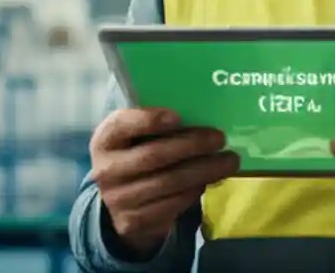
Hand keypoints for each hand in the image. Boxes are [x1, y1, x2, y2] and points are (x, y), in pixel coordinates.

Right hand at [89, 108, 239, 258]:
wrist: (119, 201)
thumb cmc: (135, 155)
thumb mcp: (134, 137)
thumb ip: (155, 125)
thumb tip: (200, 113)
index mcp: (105, 140)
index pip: (122, 125)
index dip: (148, 120)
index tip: (177, 116)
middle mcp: (106, 170)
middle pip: (153, 156)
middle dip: (191, 145)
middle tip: (220, 138)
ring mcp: (119, 199)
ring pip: (169, 183)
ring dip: (204, 171)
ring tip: (229, 161)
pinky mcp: (134, 221)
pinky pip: (173, 204)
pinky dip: (195, 190)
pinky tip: (210, 179)